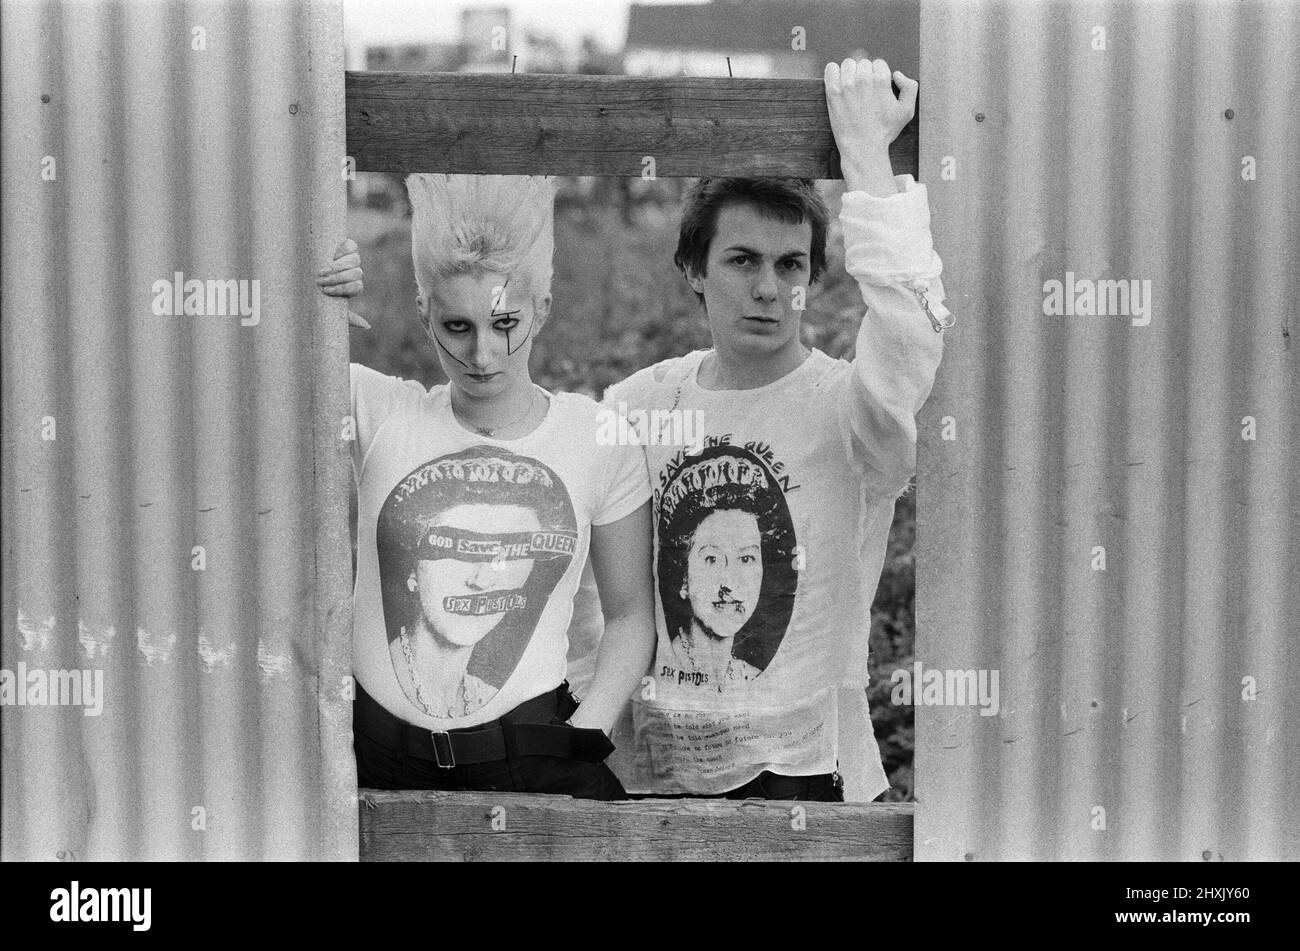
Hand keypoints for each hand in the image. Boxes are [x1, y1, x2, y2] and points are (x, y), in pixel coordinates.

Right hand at [315, 238, 369, 328]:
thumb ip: (348, 318)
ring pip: (355, 261)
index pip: (356, 287)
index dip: (343, 289)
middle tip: (319, 281)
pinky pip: (351, 246)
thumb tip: (368, 326)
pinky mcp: (345, 245)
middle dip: (338, 279)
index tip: (325, 291)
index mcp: (352, 286)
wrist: (299, 274)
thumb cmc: (313, 294)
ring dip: (338, 266)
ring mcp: (350, 258)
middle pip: (357, 274)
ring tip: (321, 270)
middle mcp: (353, 272)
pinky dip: (342, 250)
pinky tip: (330, 255)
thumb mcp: (328, 308)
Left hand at [824, 57, 917, 192]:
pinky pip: (831, 68)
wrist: (862, 147)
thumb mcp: (907, 111)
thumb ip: (910, 88)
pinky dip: (834, 73)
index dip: (878, 76)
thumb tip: (896, 74)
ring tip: (852, 89)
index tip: (876, 90)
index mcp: (882, 80)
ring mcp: (846, 85)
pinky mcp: (832, 92)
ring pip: (848, 64)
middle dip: (865, 74)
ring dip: (850, 73)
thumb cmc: (885, 131)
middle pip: (863, 62)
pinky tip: (839, 84)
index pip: (879, 63)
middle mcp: (863, 79)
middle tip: (864, 93)